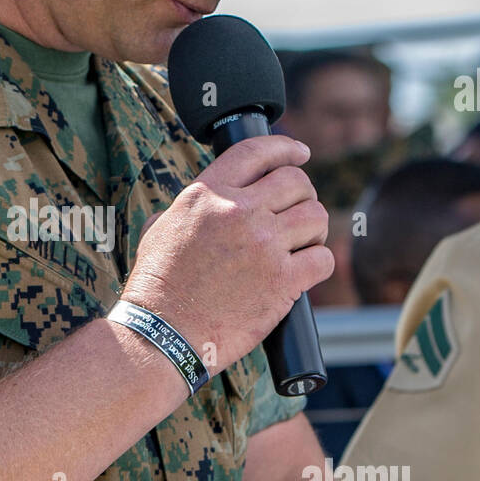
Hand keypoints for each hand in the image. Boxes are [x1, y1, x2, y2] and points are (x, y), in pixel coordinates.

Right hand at [123, 134, 333, 371]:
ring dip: (314, 229)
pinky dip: (319, 263)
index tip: (300, 153)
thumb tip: (204, 204)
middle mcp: (238, 211)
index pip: (256, 151)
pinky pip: (323, 258)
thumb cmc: (157, 286)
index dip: (285, 148)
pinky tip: (305, 271)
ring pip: (316, 216)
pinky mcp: (283, 280)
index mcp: (207, 193)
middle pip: (296, 182)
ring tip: (302, 244)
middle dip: (302, 196)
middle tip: (296, 214)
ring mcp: (263, 244)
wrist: (164, 332)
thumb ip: (187, 207)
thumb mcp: (160, 228)